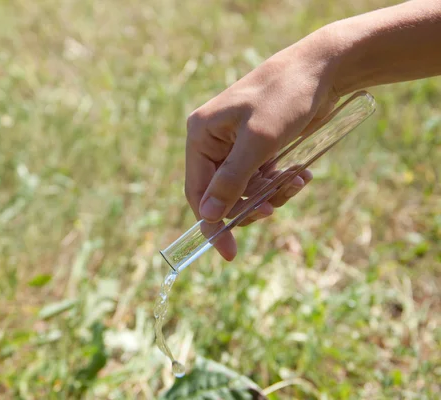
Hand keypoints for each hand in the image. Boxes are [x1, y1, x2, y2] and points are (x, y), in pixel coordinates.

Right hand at [185, 30, 339, 260]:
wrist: (323, 67)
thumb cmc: (285, 97)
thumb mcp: (258, 141)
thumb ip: (231, 180)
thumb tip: (207, 216)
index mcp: (201, 135)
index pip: (197, 191)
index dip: (212, 224)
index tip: (230, 252)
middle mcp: (213, 141)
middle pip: (223, 193)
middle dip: (250, 204)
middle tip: (275, 207)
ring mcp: (235, 143)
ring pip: (246, 188)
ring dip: (271, 193)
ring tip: (297, 182)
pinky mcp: (258, 145)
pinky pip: (262, 177)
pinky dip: (281, 182)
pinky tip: (302, 174)